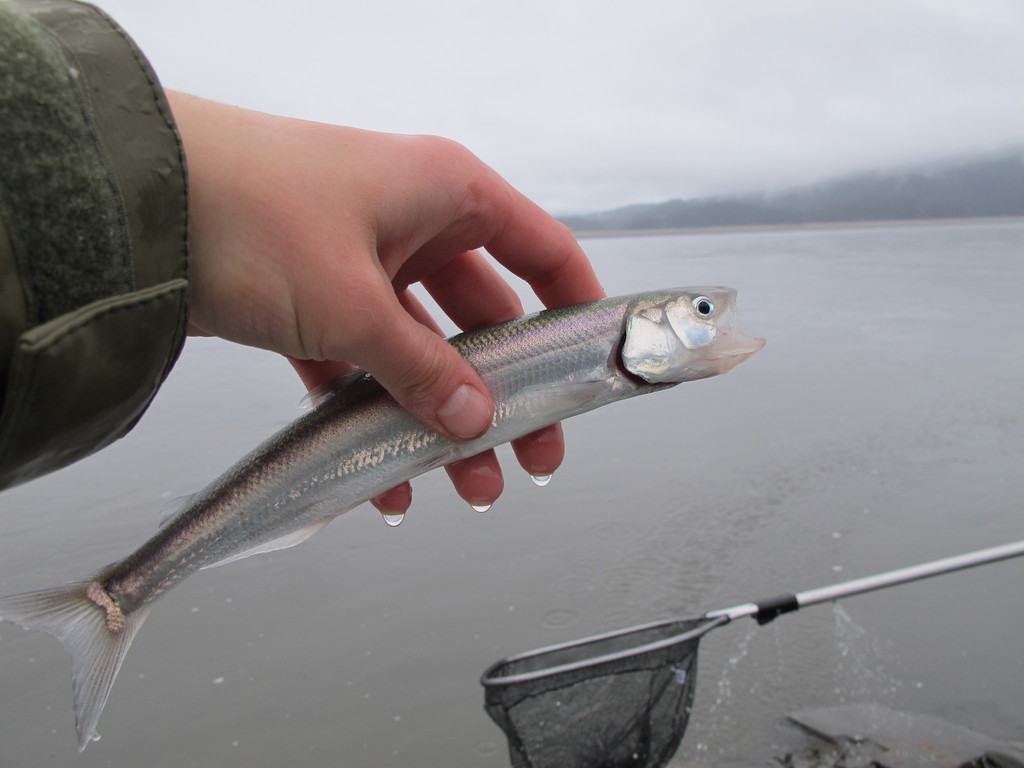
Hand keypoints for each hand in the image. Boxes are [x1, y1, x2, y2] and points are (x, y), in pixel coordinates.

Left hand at [167, 92, 603, 514]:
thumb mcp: (353, 303)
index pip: (542, 251)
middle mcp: (413, 221)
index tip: (590, 374)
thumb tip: (475, 424)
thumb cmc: (253, 214)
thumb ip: (421, 369)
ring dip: (441, 415)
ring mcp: (363, 259)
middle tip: (528, 458)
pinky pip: (363, 361)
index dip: (575, 313)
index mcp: (446, 194)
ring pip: (424, 350)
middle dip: (505, 395)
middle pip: (485, 319)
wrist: (131, 201)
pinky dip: (374, 412)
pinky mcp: (314, 295)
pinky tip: (381, 473)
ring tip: (461, 486)